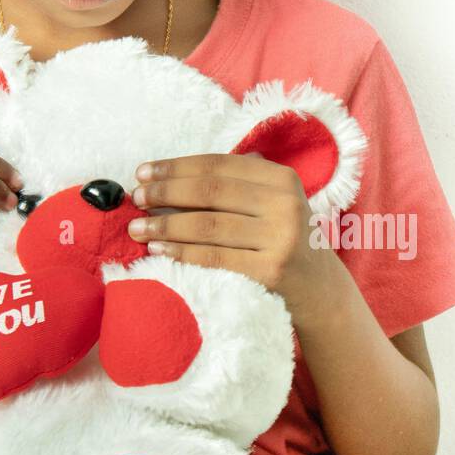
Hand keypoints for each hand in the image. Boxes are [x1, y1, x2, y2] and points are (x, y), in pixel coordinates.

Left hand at [126, 152, 334, 329]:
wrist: (319, 289)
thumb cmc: (279, 238)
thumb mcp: (270, 202)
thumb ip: (235, 182)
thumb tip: (165, 173)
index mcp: (282, 179)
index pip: (218, 165)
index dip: (176, 166)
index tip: (143, 171)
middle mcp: (285, 205)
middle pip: (210, 191)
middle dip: (165, 192)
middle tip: (135, 197)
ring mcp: (280, 239)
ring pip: (208, 226)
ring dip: (165, 226)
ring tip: (137, 227)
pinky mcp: (270, 273)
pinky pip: (214, 258)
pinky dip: (182, 253)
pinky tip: (158, 250)